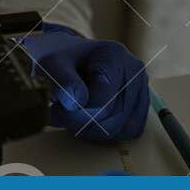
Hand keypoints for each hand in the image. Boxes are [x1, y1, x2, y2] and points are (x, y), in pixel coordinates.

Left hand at [20, 23, 149, 142]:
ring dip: (93, 130)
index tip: (55, 108)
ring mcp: (140, 88)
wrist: (63, 60)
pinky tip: (86, 120)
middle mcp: (134, 71)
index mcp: (115, 55)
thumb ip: (63, 82)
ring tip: (71, 117)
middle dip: (83, 123)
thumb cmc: (57, 61)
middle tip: (58, 117)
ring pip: (123, 128)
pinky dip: (106, 133)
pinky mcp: (140, 104)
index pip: (103, 101)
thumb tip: (78, 102)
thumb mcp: (49, 65)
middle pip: (115, 117)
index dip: (77, 112)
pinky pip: (129, 131)